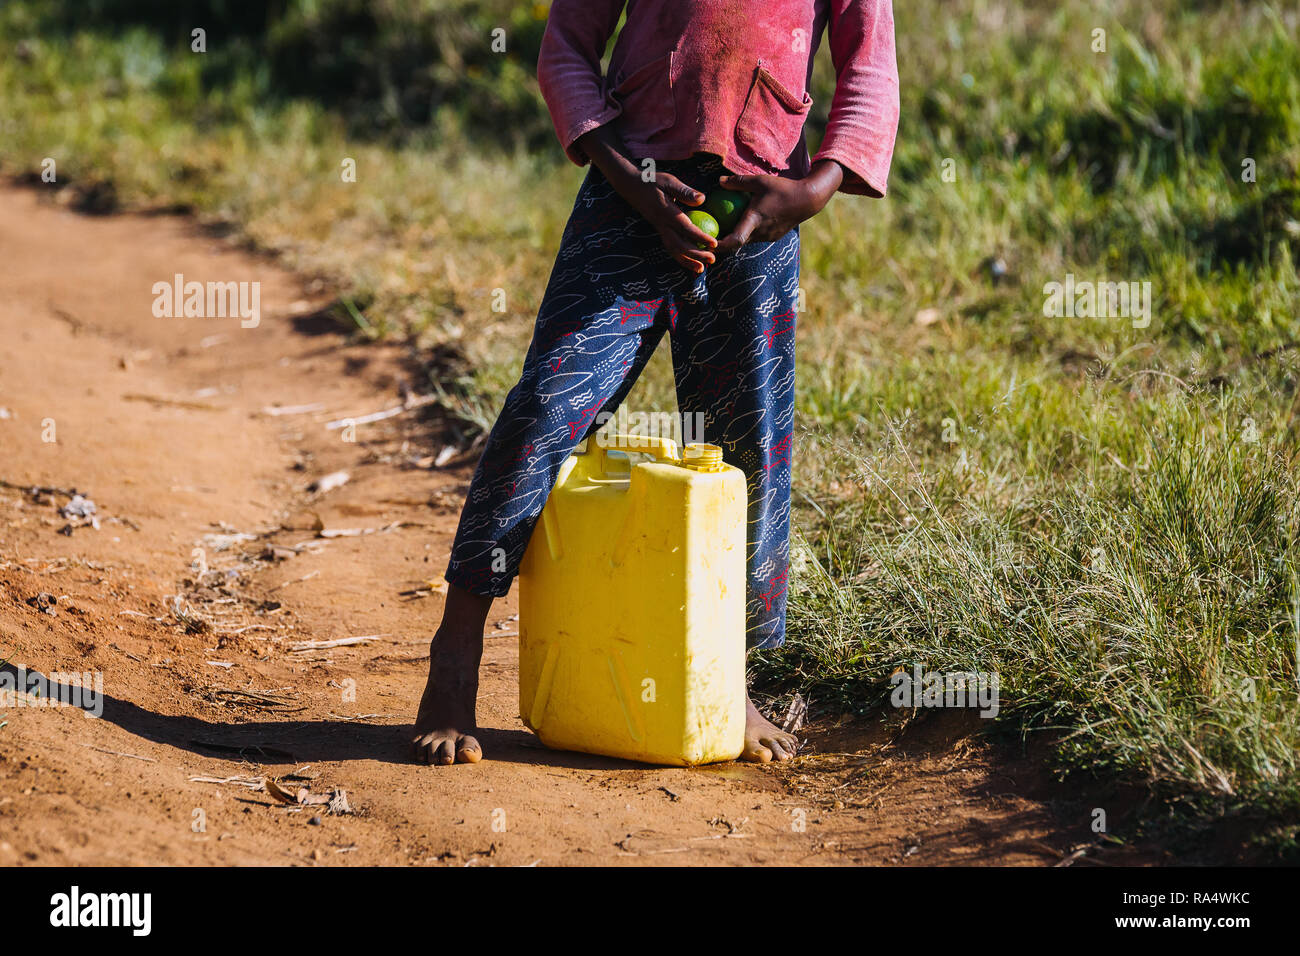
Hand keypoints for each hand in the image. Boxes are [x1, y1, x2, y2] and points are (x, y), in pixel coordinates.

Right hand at [611, 168, 717, 273]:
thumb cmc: (652, 180)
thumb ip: (685, 191)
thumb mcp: (669, 181)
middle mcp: (662, 224)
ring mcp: (660, 229)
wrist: (630, 186)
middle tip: (712, 259)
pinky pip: (670, 247)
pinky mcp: (659, 230)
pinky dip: (680, 257)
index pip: (686, 228)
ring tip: (701, 269)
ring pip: (673, 250)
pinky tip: (690, 262)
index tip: (714, 244)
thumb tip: (702, 199)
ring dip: (687, 261)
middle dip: (696, 254)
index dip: (700, 237)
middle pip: (680, 245)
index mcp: (666, 212)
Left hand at [713, 160, 843, 254]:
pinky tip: (742, 225)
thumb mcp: (759, 181)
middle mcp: (760, 232)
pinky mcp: (773, 237)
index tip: (707, 243)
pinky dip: (747, 234)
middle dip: (722, 244)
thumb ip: (738, 182)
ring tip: (722, 231)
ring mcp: (767, 237)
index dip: (720, 245)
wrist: (808, 200)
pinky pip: (755, 238)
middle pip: (736, 245)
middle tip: (707, 237)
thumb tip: (718, 181)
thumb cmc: (783, 188)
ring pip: (746, 242)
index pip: (735, 240)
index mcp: (754, 220)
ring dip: (735, 239)